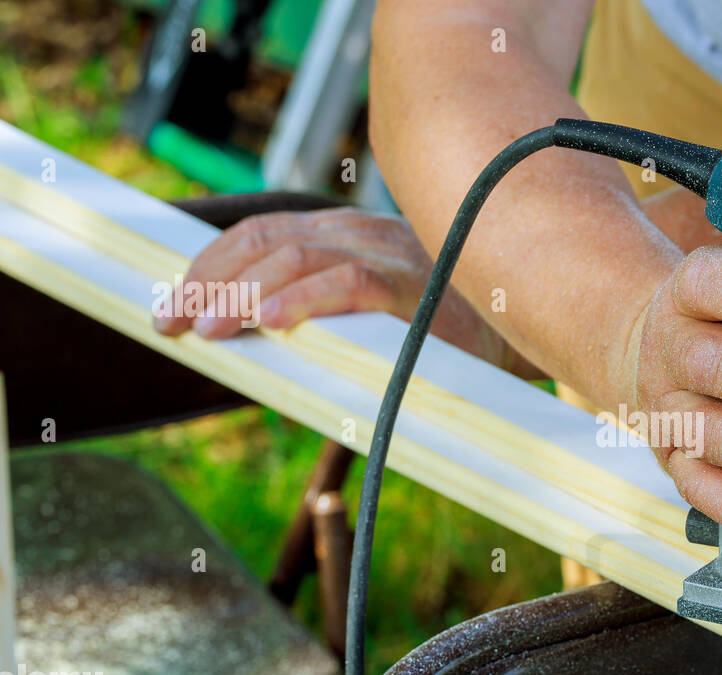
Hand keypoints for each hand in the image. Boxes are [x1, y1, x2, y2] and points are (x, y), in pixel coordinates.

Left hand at [154, 207, 542, 375]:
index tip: (167, 308)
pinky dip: (304, 300)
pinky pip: (349, 282)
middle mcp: (357, 233)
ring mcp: (385, 251)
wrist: (520, 332)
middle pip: (263, 238)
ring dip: (240, 293)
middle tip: (169, 324)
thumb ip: (323, 324)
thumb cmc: (444, 338)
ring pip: (295, 254)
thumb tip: (262, 359)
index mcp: (344, 236)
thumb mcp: (373, 320)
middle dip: (206, 281)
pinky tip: (269, 323)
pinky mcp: (412, 282)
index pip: (259, 234)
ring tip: (206, 330)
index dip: (207, 267)